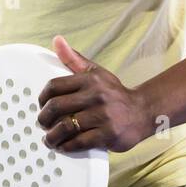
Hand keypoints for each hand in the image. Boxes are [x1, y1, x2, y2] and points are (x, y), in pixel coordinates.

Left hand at [36, 35, 152, 152]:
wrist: (143, 112)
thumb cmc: (114, 94)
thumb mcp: (96, 73)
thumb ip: (74, 59)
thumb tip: (56, 40)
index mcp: (90, 80)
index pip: (54, 86)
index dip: (42, 98)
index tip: (41, 106)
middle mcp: (96, 96)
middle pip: (56, 107)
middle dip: (44, 118)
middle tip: (43, 124)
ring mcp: (103, 116)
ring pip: (66, 126)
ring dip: (52, 136)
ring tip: (50, 139)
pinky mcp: (108, 134)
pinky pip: (79, 142)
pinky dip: (67, 146)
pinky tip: (63, 146)